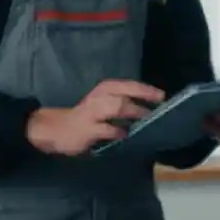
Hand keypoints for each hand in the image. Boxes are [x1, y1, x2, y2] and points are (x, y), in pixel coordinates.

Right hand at [26, 79, 165, 155]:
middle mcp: (99, 96)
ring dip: (133, 112)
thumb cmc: (86, 116)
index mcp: (105, 89)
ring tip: (146, 118)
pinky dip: (118, 132)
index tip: (162, 96)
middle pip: (125, 93)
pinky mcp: (87, 129)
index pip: (129, 85)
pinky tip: (125, 135)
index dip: (146, 89)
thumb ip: (123, 102)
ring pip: (116, 106)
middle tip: (159, 105)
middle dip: (144, 97)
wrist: (57, 129)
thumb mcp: (104, 102)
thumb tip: (149, 108)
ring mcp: (92, 112)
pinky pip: (107, 129)